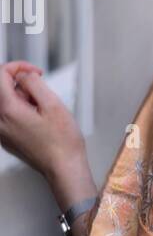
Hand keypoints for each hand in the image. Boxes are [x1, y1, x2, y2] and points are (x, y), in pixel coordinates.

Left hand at [0, 61, 95, 208]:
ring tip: (42, 110)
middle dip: (20, 84)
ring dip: (21, 98)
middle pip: (1, 89)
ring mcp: (1, 133)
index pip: (1, 75)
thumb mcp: (52, 103)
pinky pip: (7, 116)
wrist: (64, 168)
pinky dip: (19, 111)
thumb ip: (33, 83)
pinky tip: (37, 121)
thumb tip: (22, 75)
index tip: (35, 72)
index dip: (18, 67)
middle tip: (41, 94)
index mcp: (8, 110)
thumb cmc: (62, 142)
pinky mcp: (6, 139)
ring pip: (4, 102)